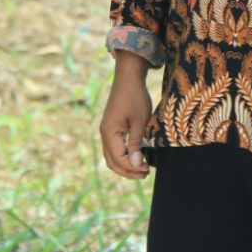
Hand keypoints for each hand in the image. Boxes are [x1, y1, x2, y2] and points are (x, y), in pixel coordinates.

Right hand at [99, 53, 152, 180]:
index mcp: (109, 132)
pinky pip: (114, 148)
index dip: (132, 168)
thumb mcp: (139, 121)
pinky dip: (123, 157)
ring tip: (142, 169)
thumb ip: (136, 144)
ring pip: (111, 157)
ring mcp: (106, 131)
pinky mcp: (111, 128)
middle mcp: (104, 133)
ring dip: (125, 165)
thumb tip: (135, 164)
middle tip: (145, 174)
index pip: (118, 159)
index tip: (147, 169)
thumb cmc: (135, 97)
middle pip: (112, 161)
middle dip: (127, 171)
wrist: (128, 77)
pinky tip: (136, 157)